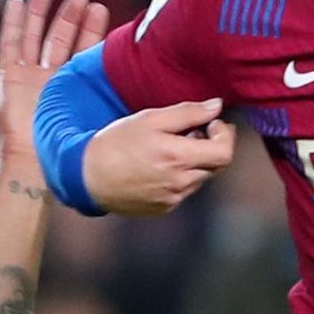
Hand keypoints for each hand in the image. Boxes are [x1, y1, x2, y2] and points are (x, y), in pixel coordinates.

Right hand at [0, 0, 110, 155]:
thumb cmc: (73, 149)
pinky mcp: (9, 78)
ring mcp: (28, 77)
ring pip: (35, 38)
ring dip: (41, 14)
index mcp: (72, 90)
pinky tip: (16, 2)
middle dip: (68, 18)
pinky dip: (12, 23)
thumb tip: (157, 86)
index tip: (101, 8)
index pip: (83, 53)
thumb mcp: (102, 118)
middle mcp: (50, 80)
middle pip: (59, 41)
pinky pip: (9, 45)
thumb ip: (120, 100)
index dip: (91, 32)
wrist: (38, 164)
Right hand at [83, 98, 234, 215]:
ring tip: (167, 149)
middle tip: (189, 132)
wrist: (88, 177)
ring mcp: (173, 199)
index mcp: (179, 158)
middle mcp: (180, 182)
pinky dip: (180, 176)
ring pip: (200, 178)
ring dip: (194, 162)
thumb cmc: (116, 143)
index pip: (225, 152)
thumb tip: (216, 106)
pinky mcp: (165, 208)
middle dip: (209, 146)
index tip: (212, 123)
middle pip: (215, 165)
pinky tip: (157, 166)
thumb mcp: (150, 119)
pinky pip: (184, 190)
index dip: (225, 135)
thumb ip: (187, 112)